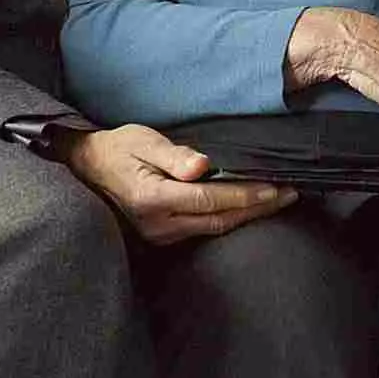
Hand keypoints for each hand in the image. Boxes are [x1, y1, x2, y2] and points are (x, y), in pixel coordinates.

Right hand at [66, 124, 295, 245]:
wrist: (88, 168)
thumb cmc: (118, 149)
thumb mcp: (143, 141)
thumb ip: (174, 156)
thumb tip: (203, 166)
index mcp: (154, 199)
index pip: (210, 199)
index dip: (245, 195)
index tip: (274, 187)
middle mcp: (159, 224)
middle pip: (219, 219)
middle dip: (257, 208)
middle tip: (290, 194)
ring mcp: (161, 234)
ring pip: (214, 227)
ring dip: (247, 215)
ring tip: (277, 200)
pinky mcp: (163, 236)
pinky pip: (204, 228)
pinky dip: (229, 217)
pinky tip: (247, 208)